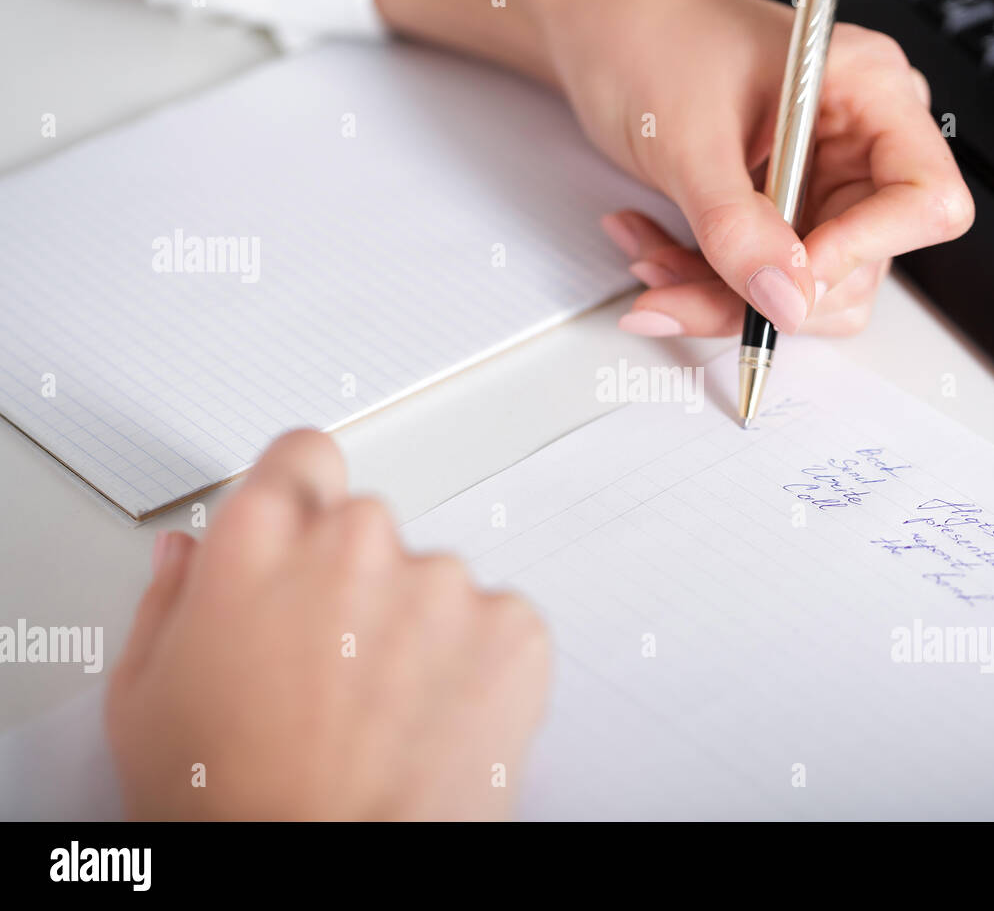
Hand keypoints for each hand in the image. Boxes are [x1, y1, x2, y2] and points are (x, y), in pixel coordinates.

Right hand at [106, 430, 548, 819]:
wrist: (332, 872)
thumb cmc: (232, 807)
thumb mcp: (147, 702)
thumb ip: (172, 600)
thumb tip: (192, 551)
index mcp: (263, 538)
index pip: (304, 458)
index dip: (303, 497)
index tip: (310, 531)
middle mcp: (359, 541)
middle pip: (369, 527)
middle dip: (356, 580)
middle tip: (335, 666)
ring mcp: (444, 583)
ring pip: (435, 582)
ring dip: (420, 628)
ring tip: (386, 714)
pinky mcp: (513, 628)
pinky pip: (497, 622)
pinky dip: (479, 662)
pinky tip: (436, 721)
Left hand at [547, 0, 973, 336]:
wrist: (594, 31)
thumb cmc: (649, 37)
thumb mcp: (689, 138)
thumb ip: (737, 227)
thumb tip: (784, 300)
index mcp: (869, 93)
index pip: (924, 199)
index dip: (864, 249)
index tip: (790, 277)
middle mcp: (856, 144)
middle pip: (858, 266)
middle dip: (764, 291)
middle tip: (680, 285)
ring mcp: (818, 185)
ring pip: (802, 292)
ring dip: (718, 295)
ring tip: (651, 258)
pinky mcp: (777, 216)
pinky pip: (760, 284)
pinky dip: (699, 282)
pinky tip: (650, 247)